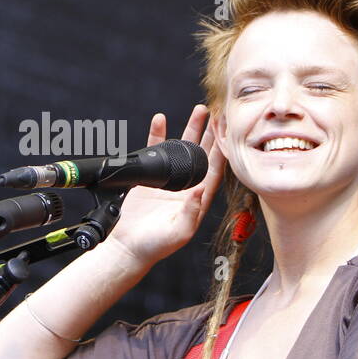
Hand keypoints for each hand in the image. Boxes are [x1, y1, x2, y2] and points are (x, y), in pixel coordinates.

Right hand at [104, 105, 225, 269]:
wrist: (128, 247)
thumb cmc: (155, 246)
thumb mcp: (179, 232)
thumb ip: (191, 212)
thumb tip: (201, 190)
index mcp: (198, 200)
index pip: (214, 170)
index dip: (222, 151)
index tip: (229, 132)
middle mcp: (187, 187)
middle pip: (203, 154)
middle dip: (211, 134)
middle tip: (218, 113)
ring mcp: (169, 181)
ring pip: (183, 148)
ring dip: (191, 130)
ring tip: (198, 111)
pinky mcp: (150, 177)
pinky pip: (155, 149)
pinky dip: (158, 134)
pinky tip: (160, 120)